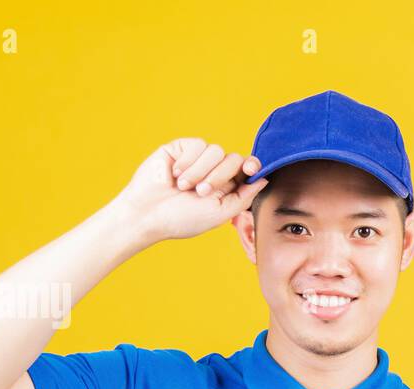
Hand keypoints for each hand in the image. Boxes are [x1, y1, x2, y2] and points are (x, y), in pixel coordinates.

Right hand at [114, 138, 268, 243]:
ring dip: (201, 172)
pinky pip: (198, 144)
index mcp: (226, 188)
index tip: (251, 169)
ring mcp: (198, 159)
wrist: (148, 213)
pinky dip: (189, 162)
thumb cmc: (182, 219)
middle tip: (201, 192)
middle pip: (234, 159)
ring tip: (184, 187)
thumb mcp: (219, 213)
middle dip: (220, 176)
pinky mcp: (181, 148)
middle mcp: (213, 171)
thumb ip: (243, 197)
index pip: (247, 170)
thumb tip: (264, 179)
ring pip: (216, 150)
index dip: (253, 166)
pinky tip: (176, 175)